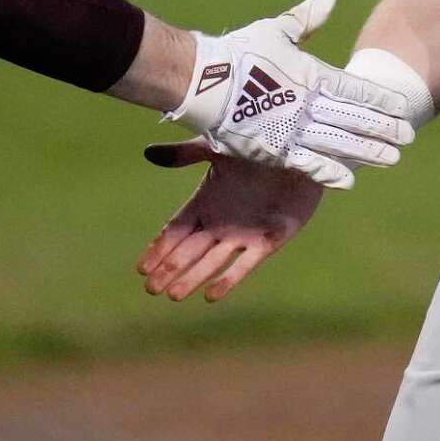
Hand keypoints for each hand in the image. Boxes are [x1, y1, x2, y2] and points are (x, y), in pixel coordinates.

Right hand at [137, 139, 322, 301]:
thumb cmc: (256, 144)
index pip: (176, 230)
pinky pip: (245, 264)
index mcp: (206, 201)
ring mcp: (244, 233)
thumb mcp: (215, 147)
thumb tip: (149, 153)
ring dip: (193, 278)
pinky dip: (228, 279)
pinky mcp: (269, 240)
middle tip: (151, 289)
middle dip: (170, 270)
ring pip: (212, 261)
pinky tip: (211, 296)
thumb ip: (184, 154)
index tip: (141, 268)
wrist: (298, 148)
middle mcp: (221, 222)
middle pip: (189, 251)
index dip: (159, 249)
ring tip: (173, 295)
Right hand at [167, 0, 414, 188]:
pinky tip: (349, 179)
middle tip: (408, 136)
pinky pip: (308, 164)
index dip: (380, 101)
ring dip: (366, 151)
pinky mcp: (274, 149)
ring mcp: (293, 129)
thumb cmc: (238, 53)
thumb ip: (308, 18)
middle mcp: (308, 104)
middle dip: (383, 128)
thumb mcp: (276, 30)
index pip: (356, 90)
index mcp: (312, 74)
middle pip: (355, 119)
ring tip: (392, 158)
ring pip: (339, 143)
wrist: (201, 81)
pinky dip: (329, 172)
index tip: (401, 107)